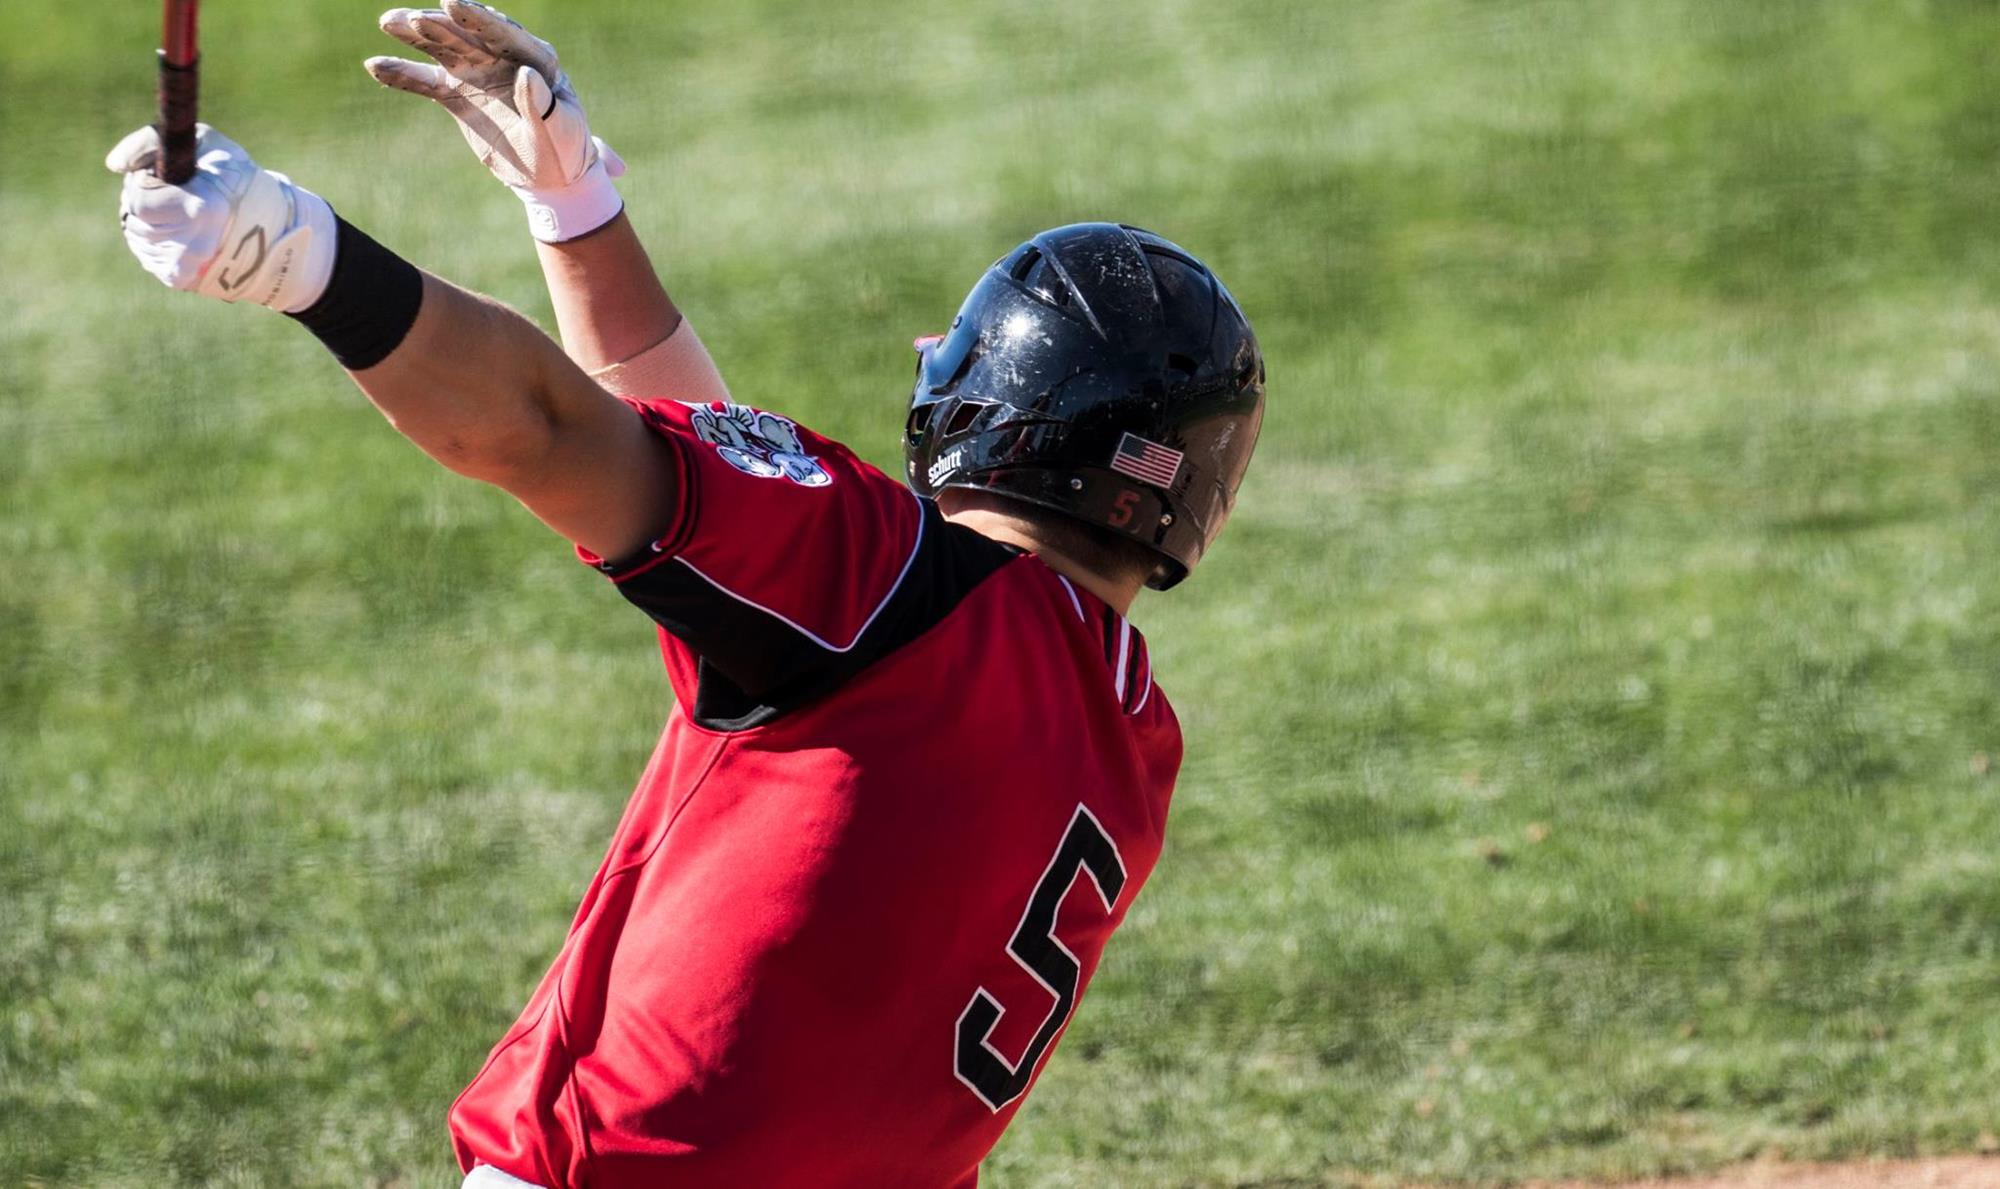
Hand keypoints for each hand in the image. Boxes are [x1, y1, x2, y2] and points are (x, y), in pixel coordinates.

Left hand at [106, 124, 336, 311]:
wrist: (272, 231)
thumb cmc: (238, 180)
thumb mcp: (206, 143)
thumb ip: (151, 141)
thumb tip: (113, 165)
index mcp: (203, 208)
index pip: (139, 195)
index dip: (146, 180)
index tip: (168, 176)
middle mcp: (192, 243)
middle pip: (135, 214)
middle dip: (147, 198)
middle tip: (176, 193)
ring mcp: (183, 265)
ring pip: (136, 234)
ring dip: (150, 219)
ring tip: (180, 212)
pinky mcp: (177, 278)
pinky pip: (146, 252)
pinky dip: (156, 239)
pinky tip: (180, 232)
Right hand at [367, 1, 624, 241]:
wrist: (551, 174)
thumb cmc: (565, 148)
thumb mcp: (562, 129)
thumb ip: (543, 104)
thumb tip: (526, 75)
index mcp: (536, 59)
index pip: (503, 33)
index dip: (478, 19)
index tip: (451, 3)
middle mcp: (502, 58)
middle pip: (467, 35)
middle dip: (440, 24)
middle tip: (412, 18)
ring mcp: (476, 72)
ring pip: (441, 48)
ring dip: (415, 35)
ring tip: (388, 22)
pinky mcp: (457, 93)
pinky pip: (425, 82)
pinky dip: (401, 74)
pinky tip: (375, 66)